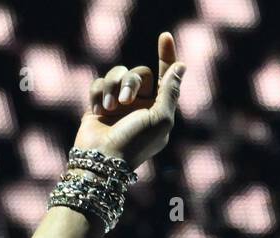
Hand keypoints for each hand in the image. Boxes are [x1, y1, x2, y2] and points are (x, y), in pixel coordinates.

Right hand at [73, 31, 185, 167]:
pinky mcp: (100, 103)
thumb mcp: (161, 119)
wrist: (103, 159)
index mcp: (159, 109)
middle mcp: (141, 105)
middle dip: (131, 82)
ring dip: (113, 87)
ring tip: (110, 108)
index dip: (166, 56)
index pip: (165, 77)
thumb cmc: (135, 142)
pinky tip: (97, 111)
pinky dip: (98, 94)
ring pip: (118, 74)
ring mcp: (120, 104)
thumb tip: (181, 67)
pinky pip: (99, 82)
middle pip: (139, 73)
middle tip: (126, 102)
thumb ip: (170, 91)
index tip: (165, 36)